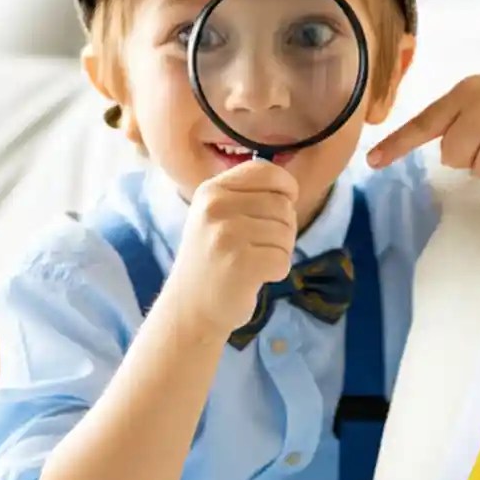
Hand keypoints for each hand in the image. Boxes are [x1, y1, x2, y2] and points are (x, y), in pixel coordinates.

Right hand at [164, 160, 298, 336]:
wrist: (189, 309)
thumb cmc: (213, 260)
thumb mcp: (217, 216)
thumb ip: (247, 195)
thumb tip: (290, 184)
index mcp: (212, 190)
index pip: (266, 171)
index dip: (286, 188)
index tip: (283, 206)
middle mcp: (216, 207)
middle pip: (282, 204)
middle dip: (283, 228)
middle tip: (259, 247)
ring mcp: (226, 234)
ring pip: (286, 232)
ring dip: (280, 252)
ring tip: (253, 262)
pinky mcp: (240, 264)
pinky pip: (283, 259)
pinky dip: (277, 272)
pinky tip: (255, 277)